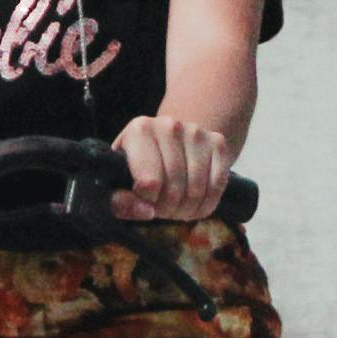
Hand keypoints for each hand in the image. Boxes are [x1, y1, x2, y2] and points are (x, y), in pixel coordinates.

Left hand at [112, 114, 231, 221]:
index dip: (148, 201)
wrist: (169, 141)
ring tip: (177, 209)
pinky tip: (195, 206)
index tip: (145, 199)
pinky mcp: (217, 142)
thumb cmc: (138, 166)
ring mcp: (196, 132)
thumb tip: (147, 211)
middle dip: (168, 209)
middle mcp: (169, 125)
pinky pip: (217, 185)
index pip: (149, 182)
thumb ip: (120, 202)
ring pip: (197, 189)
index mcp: (139, 130)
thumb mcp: (119, 182)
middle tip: (162, 210)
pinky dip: (206, 204)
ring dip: (187, 209)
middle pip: (174, 187)